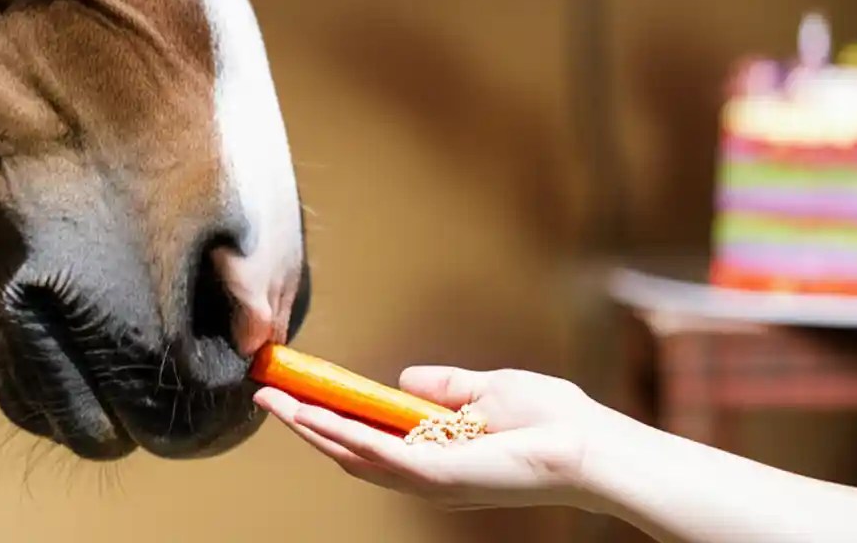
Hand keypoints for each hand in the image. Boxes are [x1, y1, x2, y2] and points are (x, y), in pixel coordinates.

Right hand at [253, 367, 619, 510]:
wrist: (589, 447)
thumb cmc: (551, 420)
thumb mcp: (487, 389)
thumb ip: (444, 386)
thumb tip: (405, 379)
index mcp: (434, 452)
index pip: (369, 436)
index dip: (330, 414)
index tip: (298, 389)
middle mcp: (423, 473)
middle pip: (349, 449)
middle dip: (305, 422)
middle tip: (267, 395)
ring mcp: (427, 478)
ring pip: (352, 453)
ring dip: (310, 427)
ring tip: (275, 401)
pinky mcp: (436, 477)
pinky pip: (377, 455)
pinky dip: (341, 435)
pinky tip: (312, 416)